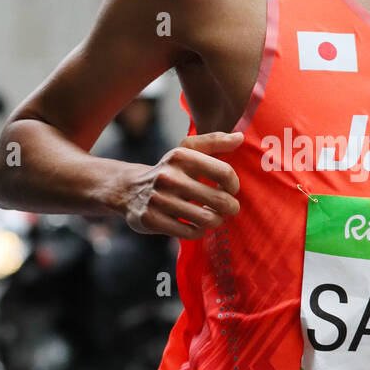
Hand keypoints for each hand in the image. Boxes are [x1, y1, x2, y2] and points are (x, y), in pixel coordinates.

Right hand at [122, 131, 243, 237]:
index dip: (234, 185)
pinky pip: (190, 232)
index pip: (224, 173)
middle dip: (230, 208)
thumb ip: (214, 142)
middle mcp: (168, 177)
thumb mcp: (186, 151)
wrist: (129, 189)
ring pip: (206, 219)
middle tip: (228, 208)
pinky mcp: (151, 220)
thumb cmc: (169, 171)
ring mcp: (158, 200)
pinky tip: (196, 225)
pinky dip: (199, 231)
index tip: (230, 189)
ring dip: (216, 221)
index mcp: (180, 156)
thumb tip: (240, 138)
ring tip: (213, 217)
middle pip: (219, 200)